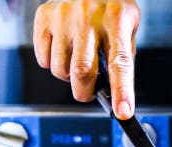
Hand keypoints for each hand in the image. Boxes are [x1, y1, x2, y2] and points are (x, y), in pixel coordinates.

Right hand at [33, 0, 140, 118]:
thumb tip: (115, 92)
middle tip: (88, 92)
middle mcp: (89, 18)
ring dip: (68, 78)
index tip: (123, 112)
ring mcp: (64, 16)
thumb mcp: (128, 26)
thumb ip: (123, 56)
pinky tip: (63, 52)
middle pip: (82, 71)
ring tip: (76, 64)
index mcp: (117, 21)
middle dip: (85, 92)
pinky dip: (52, 65)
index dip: (121, 91)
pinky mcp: (45, 16)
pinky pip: (43, 58)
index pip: (120, 63)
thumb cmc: (111, 6)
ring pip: (60, 69)